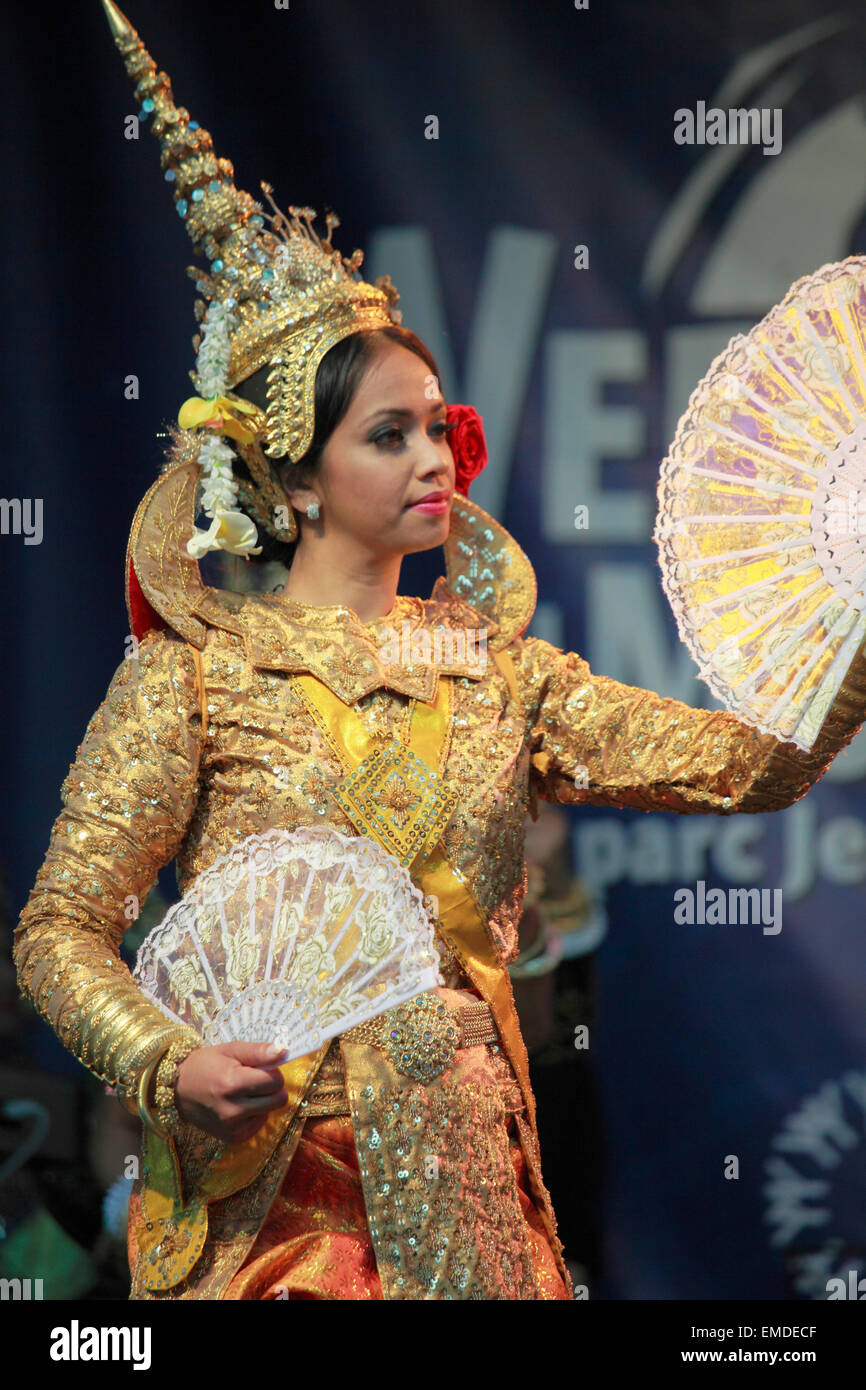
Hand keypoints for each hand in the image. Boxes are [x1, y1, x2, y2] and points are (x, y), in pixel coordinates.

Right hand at [173, 1041, 289, 1143]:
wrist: (177, 1090)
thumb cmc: (205, 1065)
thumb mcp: (229, 1050)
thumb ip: (258, 1051)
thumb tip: (284, 1052)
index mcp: (232, 1083)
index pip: (275, 1081)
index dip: (273, 1071)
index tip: (260, 1068)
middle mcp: (232, 1109)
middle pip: (277, 1099)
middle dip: (272, 1087)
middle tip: (254, 1079)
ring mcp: (232, 1127)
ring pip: (270, 1111)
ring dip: (263, 1100)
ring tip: (243, 1092)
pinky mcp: (232, 1138)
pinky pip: (259, 1124)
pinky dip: (254, 1114)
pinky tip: (239, 1105)